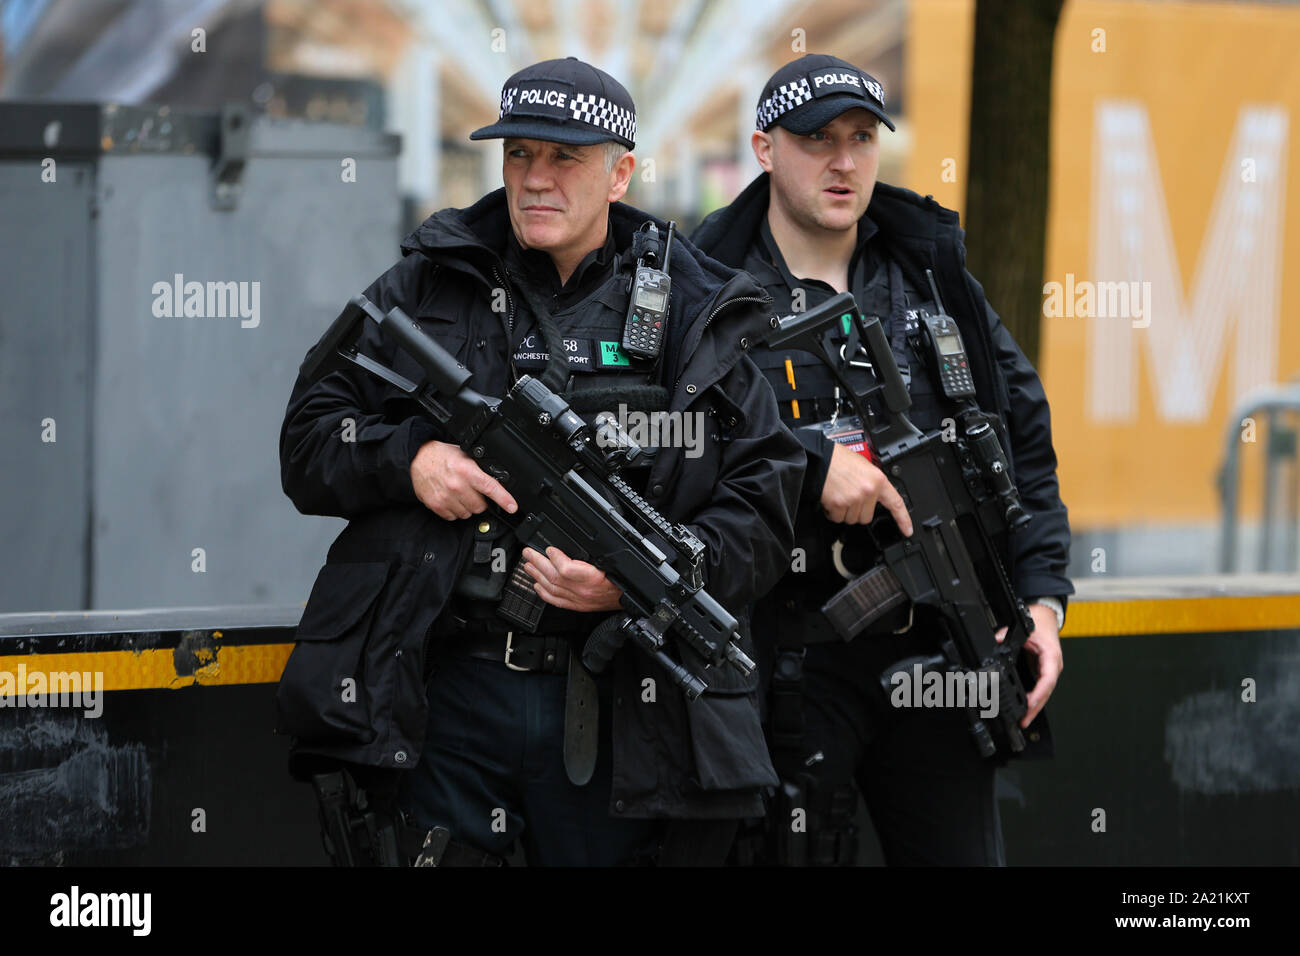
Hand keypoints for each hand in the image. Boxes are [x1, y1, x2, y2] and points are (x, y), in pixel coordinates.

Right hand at [409, 440, 517, 520]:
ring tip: (460, 494)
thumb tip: (499, 481)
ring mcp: (446, 497)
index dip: (504, 499)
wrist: (417, 459)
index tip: (512, 507)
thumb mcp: (464, 456)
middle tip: (473, 492)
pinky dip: (455, 510)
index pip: (490, 487)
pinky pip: (454, 517)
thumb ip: (479, 469)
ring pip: (468, 513)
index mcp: (466, 470)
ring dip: (467, 507)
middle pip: (480, 506)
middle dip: (481, 501)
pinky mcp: (436, 505)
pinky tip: (451, 499)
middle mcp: (456, 485)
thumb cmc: (442, 457)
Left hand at [521, 546, 623, 612]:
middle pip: (554, 577)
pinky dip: (543, 593)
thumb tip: (572, 546)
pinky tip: (537, 585)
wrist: (626, 597)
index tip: (549, 549)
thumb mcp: (609, 562)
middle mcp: (584, 591)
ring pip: (552, 588)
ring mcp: (579, 600)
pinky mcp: (577, 606)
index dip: (555, 557)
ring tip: (528, 565)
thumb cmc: (621, 579)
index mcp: (593, 578)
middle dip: (538, 563)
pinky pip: (555, 601)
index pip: (567, 569)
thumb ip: (590, 556)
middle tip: (528, 553)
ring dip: (537, 575)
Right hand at [820, 442, 912, 533]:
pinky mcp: (839, 504)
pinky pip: (837, 518)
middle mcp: (868, 490)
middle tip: (850, 498)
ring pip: (851, 519)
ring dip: (844, 512)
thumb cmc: (838, 459)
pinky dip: (833, 512)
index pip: (896, 503)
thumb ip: (872, 483)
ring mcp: (853, 499)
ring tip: (840, 495)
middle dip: (857, 511)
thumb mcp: (864, 466)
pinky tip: (832, 499)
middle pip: (866, 517)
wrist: (820, 458)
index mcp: (877, 479)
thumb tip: (874, 497)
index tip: (907, 530)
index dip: (903, 519)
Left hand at [995, 603, 1062, 727]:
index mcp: (1051, 657)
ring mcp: (1049, 670)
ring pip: (1043, 692)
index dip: (1038, 695)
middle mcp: (1052, 666)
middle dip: (1035, 708)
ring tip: (1023, 720)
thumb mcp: (1023, 629)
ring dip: (1034, 706)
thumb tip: (993, 643)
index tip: (1029, 706)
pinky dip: (1033, 698)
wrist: (1046, 616)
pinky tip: (1026, 708)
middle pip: (1045, 692)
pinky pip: (1040, 688)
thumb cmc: (1039, 622)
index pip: (1047, 680)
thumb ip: (1005, 637)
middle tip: (1023, 721)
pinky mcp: (1043, 671)